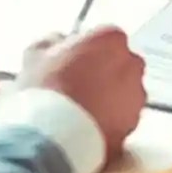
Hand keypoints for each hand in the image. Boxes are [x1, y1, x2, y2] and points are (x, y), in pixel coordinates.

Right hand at [16, 25, 146, 159]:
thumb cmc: (45, 88)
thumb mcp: (35, 54)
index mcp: (111, 38)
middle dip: (102, 71)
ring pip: (124, 92)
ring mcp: (136, 95)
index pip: (103, 37)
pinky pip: (122, 117)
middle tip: (76, 85)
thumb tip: (58, 42)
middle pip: (118, 63)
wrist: (54, 135)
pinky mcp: (134, 124)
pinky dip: (110, 120)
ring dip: (109, 97)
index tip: (71, 61)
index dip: (85, 50)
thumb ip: (51, 42)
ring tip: (81, 110)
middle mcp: (131, 63)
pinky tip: (88, 126)